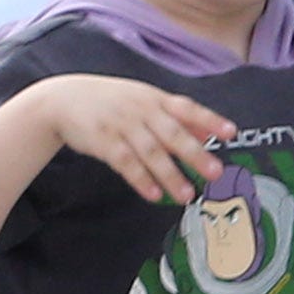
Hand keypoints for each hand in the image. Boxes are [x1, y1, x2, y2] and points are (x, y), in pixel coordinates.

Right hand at [39, 75, 232, 204]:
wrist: (61, 99)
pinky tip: (154, 194)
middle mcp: (140, 110)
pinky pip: (125, 163)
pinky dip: (140, 179)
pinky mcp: (103, 142)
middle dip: (195, 154)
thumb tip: (210, 132)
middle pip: (172, 133)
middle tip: (215, 172)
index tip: (231, 133)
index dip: (209, 120)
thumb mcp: (143, 98)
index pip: (187, 108)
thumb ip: (176, 115)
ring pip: (150, 152)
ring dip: (170, 175)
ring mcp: (120, 126)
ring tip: (187, 195)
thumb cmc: (109, 101)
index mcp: (153, 98)